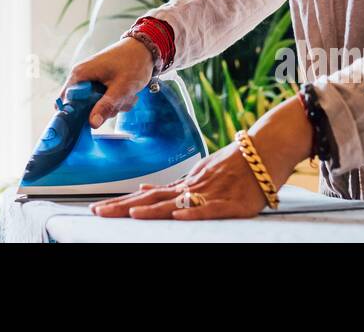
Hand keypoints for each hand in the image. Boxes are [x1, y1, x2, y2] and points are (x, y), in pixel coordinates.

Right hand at [60, 37, 154, 128]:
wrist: (145, 49)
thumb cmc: (133, 63)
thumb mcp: (121, 88)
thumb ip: (106, 106)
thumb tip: (92, 123)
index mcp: (80, 75)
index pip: (66, 102)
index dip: (76, 115)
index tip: (93, 121)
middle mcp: (81, 77)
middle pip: (82, 106)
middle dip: (101, 110)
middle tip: (117, 103)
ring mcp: (90, 80)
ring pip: (95, 105)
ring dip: (112, 106)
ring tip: (125, 95)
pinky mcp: (99, 83)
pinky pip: (102, 99)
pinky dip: (115, 101)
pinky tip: (126, 94)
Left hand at [88, 93, 313, 219]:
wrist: (266, 148)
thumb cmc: (236, 163)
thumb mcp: (201, 172)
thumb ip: (174, 185)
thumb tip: (142, 191)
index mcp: (186, 182)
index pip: (147, 195)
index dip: (122, 202)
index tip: (98, 208)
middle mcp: (193, 186)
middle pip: (153, 199)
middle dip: (124, 207)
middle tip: (98, 212)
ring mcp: (211, 193)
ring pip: (177, 203)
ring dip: (153, 210)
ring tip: (130, 215)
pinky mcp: (231, 203)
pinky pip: (210, 210)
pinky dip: (193, 213)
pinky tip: (178, 216)